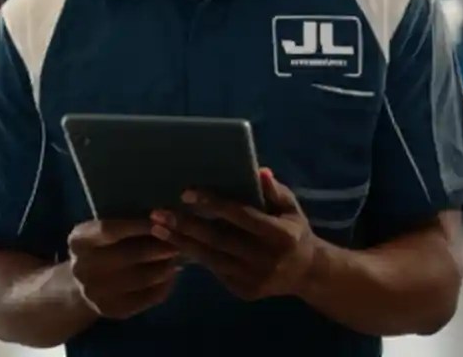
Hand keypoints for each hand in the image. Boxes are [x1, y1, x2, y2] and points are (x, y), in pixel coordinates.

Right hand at [66, 219, 182, 319]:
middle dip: (158, 247)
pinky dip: (164, 285)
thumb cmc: (100, 247)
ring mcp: (95, 292)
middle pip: (127, 256)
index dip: (138, 225)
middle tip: (179, 241)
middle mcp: (82, 268)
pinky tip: (172, 274)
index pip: (109, 230)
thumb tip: (164, 218)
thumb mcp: (101, 231)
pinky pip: (146, 298)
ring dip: (165, 267)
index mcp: (78, 241)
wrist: (82, 284)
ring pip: (141, 278)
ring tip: (179, 257)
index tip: (163, 220)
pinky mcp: (112, 310)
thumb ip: (125, 223)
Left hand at [149, 168, 318, 301]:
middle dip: (186, 225)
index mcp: (280, 235)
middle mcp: (267, 259)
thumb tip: (258, 170)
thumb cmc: (293, 231)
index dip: (214, 204)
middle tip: (157, 211)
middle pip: (219, 240)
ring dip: (180, 242)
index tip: (186, 192)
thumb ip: (274, 190)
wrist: (306, 273)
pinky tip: (172, 242)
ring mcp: (254, 279)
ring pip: (211, 258)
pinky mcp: (244, 291)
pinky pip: (213, 270)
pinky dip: (192, 256)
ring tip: (156, 227)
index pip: (241, 216)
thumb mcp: (290, 207)